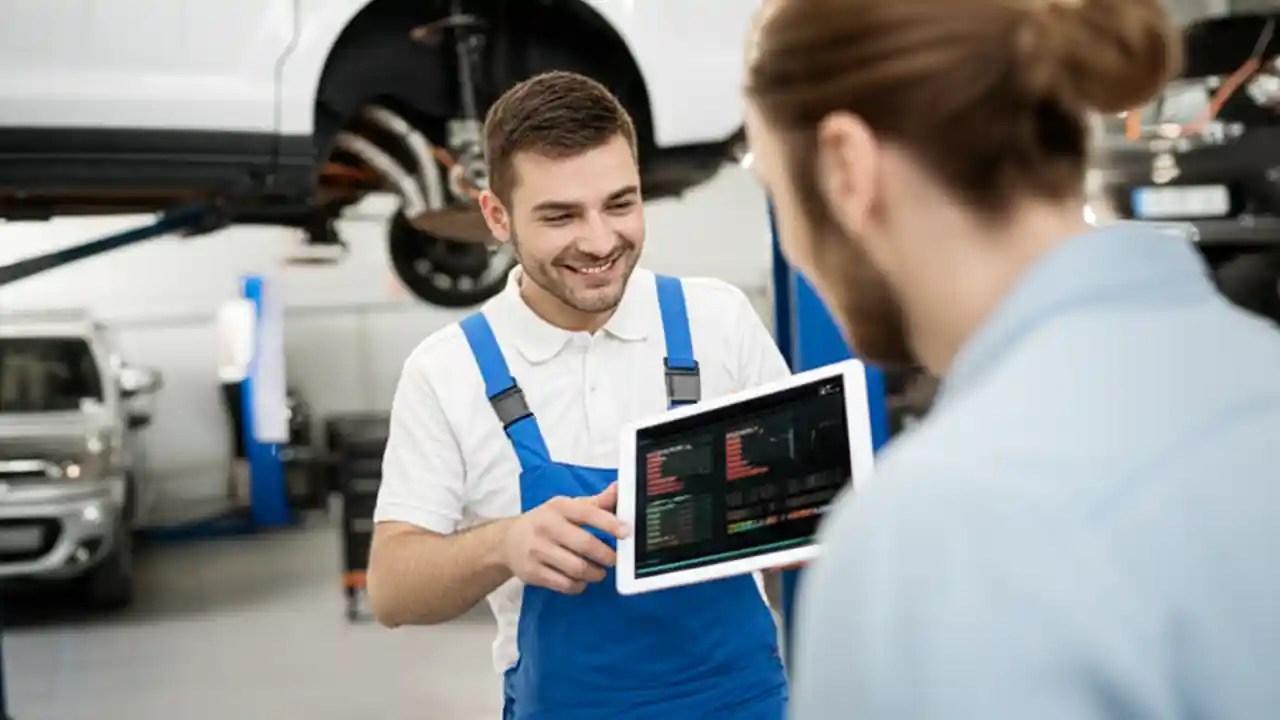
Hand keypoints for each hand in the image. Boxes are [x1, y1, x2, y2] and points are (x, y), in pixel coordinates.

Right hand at [501, 483, 630, 594]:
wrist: (506, 542)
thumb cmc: (545, 522)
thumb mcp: (566, 507)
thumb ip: (594, 503)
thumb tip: (620, 489)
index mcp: (558, 507)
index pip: (587, 513)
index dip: (609, 523)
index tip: (626, 532)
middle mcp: (546, 527)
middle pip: (585, 544)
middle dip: (606, 556)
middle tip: (614, 560)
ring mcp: (537, 551)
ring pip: (576, 568)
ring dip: (594, 574)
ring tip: (599, 572)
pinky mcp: (532, 573)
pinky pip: (564, 584)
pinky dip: (578, 585)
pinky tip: (581, 580)